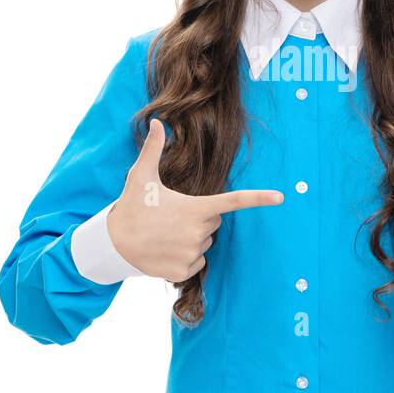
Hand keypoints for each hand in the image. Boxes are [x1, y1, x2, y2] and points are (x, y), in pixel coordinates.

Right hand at [107, 118, 283, 281]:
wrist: (113, 244)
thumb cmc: (130, 207)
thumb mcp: (140, 176)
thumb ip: (153, 149)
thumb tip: (158, 122)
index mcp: (194, 208)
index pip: (233, 202)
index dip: (258, 198)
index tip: (280, 197)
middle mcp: (198, 232)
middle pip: (213, 221)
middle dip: (199, 217)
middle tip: (172, 215)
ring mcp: (192, 254)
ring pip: (204, 242)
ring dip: (191, 237)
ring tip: (164, 233)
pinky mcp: (183, 271)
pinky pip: (196, 262)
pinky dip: (184, 257)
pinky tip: (165, 250)